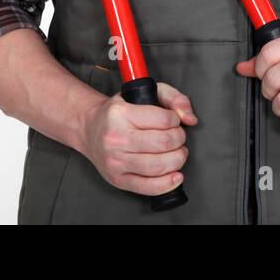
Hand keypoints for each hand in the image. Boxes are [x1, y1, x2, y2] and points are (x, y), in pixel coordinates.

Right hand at [79, 80, 197, 195]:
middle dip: (180, 140)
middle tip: (178, 137)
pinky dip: (167, 184)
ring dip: (177, 159)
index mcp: (121, 114)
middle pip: (163, 143)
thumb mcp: (146, 92)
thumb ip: (174, 98)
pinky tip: (176, 176)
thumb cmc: (120, 112)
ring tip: (177, 152)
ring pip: (158, 166)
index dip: (176, 120)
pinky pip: (147, 187)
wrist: (90, 129)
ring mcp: (115, 161)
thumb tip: (190, 118)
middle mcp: (116, 138)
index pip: (163, 119)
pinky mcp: (118, 179)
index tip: (174, 120)